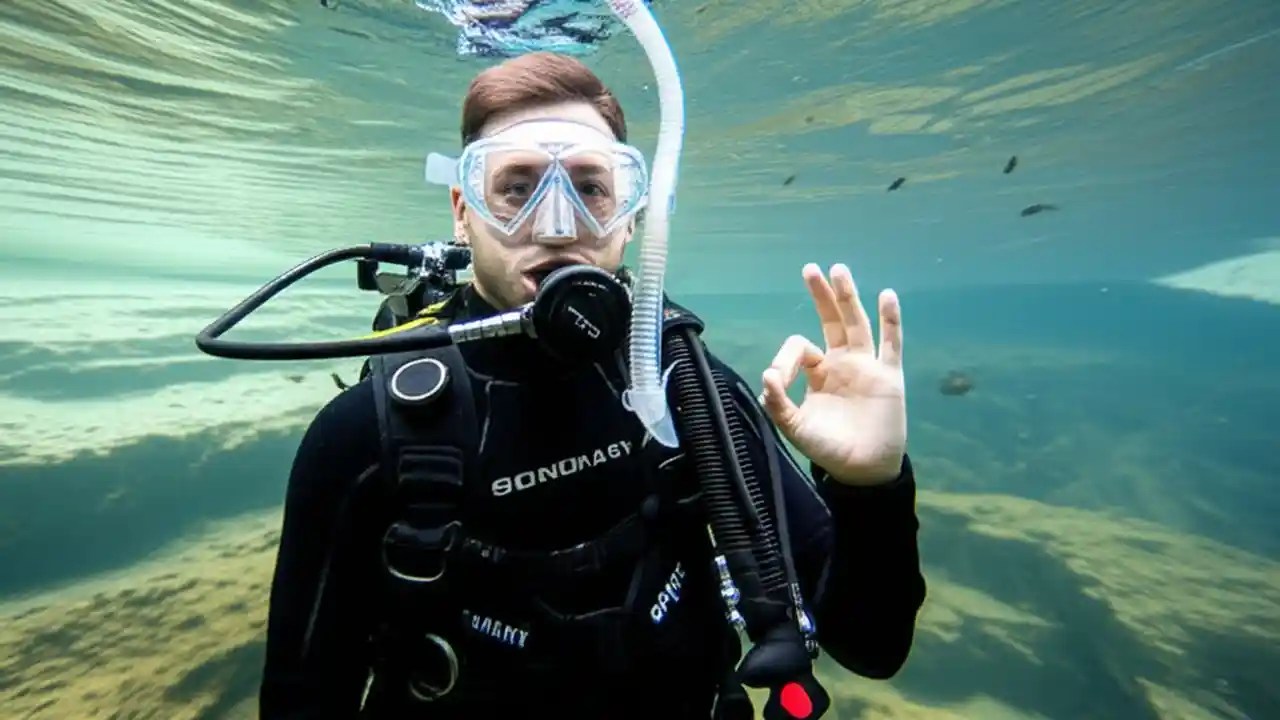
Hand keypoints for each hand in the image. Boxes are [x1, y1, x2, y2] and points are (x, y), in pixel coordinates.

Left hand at [760, 263, 906, 484]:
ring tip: (839, 270)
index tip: (777, 378)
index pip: (801, 347)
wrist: (862, 470)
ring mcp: (867, 366)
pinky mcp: (889, 376)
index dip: (786, 357)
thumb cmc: (828, 449)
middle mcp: (842, 363)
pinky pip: (891, 343)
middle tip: (810, 269)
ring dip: (848, 297)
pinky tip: (887, 295)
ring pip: (858, 324)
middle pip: (832, 320)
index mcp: (818, 373)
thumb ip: (778, 403)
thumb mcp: (795, 428)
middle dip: (821, 295)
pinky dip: (890, 319)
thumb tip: (766, 374)